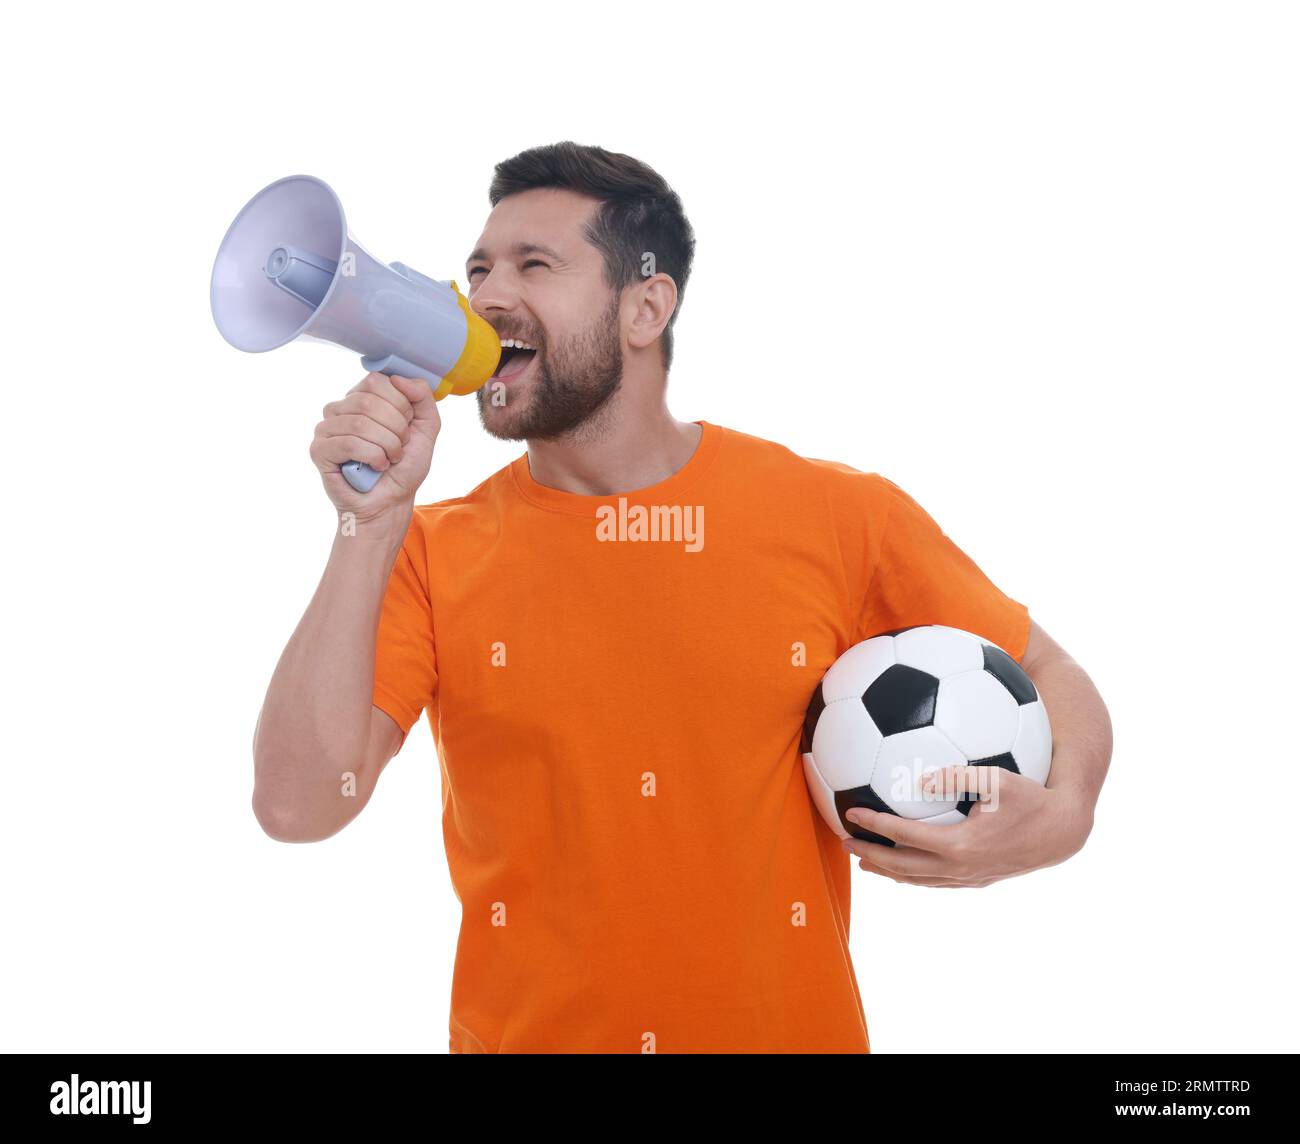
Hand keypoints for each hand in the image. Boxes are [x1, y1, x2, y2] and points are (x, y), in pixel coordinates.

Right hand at [310, 373, 440, 523]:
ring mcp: (326, 428)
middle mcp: (340, 408)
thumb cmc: (404, 466)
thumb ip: (422, 397)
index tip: (405, 428)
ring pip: (359, 422)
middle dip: (396, 428)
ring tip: (389, 459)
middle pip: (369, 400)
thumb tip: (399, 378)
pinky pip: (348, 443)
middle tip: (399, 448)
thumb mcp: (426, 428)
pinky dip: (372, 457)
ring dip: (386, 446)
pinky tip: (376, 467)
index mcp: (362, 397)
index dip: (400, 406)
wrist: (391, 502)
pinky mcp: (319, 450)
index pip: (378, 381)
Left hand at [841, 764, 1093, 887]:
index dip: (874, 825)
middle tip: (845, 843)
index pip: (904, 836)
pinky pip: (937, 882)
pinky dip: (913, 875)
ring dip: (889, 871)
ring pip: (918, 879)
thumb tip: (921, 777)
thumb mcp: (996, 778)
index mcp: (959, 844)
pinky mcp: (979, 880)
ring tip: (864, 862)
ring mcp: (970, 878)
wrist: (1063, 831)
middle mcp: (960, 867)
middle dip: (871, 856)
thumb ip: (957, 776)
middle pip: (903, 866)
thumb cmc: (1030, 797)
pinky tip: (904, 866)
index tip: (851, 814)